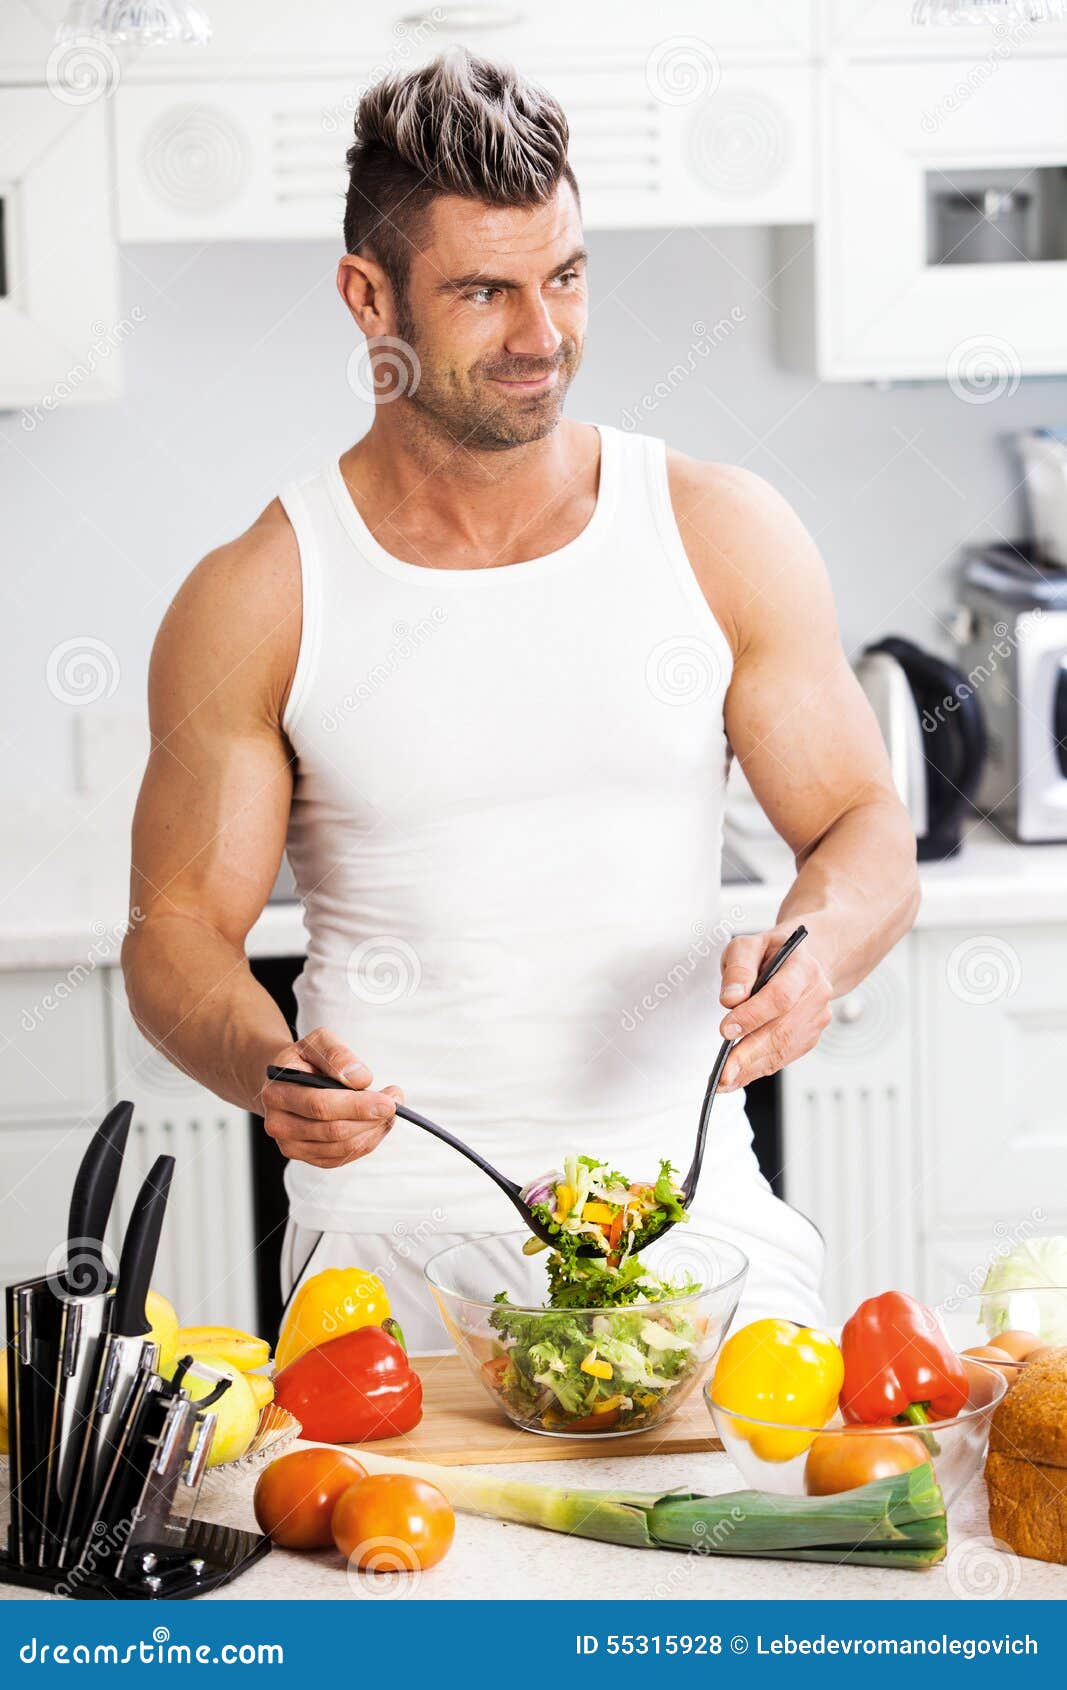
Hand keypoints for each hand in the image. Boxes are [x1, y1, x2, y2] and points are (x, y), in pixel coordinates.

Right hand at [259, 1027, 402, 1167]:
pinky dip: (366, 1141)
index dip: (358, 1106)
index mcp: (277, 1092)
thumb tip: (360, 1079)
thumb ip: (337, 1055)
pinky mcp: (307, 1157)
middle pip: (333, 1131)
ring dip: (373, 1131)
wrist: (287, 1080)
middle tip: (396, 1101)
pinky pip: (343, 1157)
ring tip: (390, 1110)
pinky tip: (377, 1124)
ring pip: (341, 1148)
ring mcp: (290, 1145)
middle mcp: (278, 1124)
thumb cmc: (306, 1059)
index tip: (389, 1101)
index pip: (320, 1106)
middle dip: (372, 1119)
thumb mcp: (319, 1042)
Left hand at [717, 927, 832, 1090]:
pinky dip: (760, 1069)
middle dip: (749, 1053)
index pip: (781, 996)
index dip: (753, 1015)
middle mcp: (816, 992)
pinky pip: (785, 1056)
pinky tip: (739, 1077)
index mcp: (802, 966)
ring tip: (725, 1080)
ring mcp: (817, 1017)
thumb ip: (739, 968)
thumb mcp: (748, 945)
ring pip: (784, 1048)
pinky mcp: (810, 1035)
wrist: (803, 959)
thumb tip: (731, 999)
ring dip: (753, 1068)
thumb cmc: (772, 953)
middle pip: (783, 1029)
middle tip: (723, 1071)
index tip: (726, 1030)